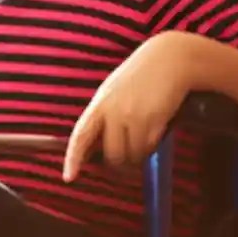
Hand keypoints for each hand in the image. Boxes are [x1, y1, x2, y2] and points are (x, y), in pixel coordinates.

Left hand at [63, 32, 198, 181]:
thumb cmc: (141, 76)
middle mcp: (111, 111)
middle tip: (129, 161)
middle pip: (111, 155)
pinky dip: (153, 145)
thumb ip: (105, 115)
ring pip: (131, 155)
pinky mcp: (152, 119)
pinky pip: (149, 147)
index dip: (73, 158)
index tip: (69, 177)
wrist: (168, 59)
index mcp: (98, 105)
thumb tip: (99, 145)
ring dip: (139, 155)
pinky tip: (157, 129)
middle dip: (119, 163)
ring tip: (146, 137)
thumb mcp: (114, 92)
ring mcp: (131, 116)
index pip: (80, 136)